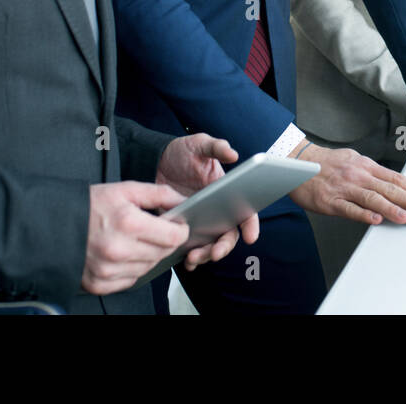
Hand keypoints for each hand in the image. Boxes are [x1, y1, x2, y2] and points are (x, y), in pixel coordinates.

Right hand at [82, 181, 190, 294]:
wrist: (53, 223)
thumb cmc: (89, 205)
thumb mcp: (126, 189)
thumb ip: (159, 194)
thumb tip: (183, 202)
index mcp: (128, 223)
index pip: (174, 237)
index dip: (180, 229)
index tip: (176, 225)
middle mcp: (118, 250)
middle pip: (163, 253)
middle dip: (164, 241)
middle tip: (152, 230)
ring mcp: (108, 270)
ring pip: (149, 268)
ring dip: (149, 255)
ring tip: (134, 240)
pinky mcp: (99, 284)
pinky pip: (130, 280)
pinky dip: (132, 269)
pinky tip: (122, 254)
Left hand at [156, 133, 260, 270]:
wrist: (155, 160)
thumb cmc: (182, 151)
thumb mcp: (199, 144)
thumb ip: (216, 147)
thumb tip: (232, 154)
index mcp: (226, 192)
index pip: (245, 211)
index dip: (250, 225)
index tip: (250, 236)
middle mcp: (217, 210)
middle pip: (228, 234)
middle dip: (224, 247)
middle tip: (215, 253)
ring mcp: (201, 220)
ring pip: (210, 244)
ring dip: (205, 255)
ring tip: (193, 258)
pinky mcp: (184, 228)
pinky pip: (191, 247)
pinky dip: (190, 257)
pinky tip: (184, 261)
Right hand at [288, 142, 405, 224]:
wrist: (298, 162)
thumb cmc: (327, 163)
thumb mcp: (354, 161)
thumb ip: (373, 174)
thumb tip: (393, 185)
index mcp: (366, 166)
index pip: (395, 178)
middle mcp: (358, 175)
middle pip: (388, 188)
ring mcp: (344, 188)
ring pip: (372, 198)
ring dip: (390, 208)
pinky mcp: (330, 201)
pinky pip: (349, 208)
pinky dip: (363, 214)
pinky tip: (375, 219)